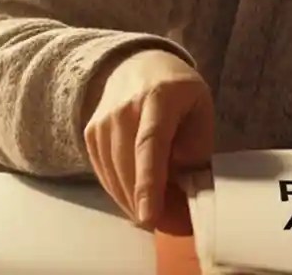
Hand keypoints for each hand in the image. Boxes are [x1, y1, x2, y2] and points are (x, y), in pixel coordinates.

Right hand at [82, 48, 214, 229]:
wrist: (139, 64)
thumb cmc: (178, 92)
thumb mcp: (201, 109)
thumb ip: (197, 146)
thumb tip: (186, 189)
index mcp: (158, 98)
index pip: (150, 144)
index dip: (149, 184)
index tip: (150, 216)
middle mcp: (123, 109)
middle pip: (128, 167)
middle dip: (146, 204)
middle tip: (169, 226)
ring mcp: (102, 121)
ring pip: (113, 176)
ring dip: (134, 203)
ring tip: (158, 216)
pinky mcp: (90, 134)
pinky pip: (104, 174)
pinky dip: (120, 192)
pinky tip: (136, 200)